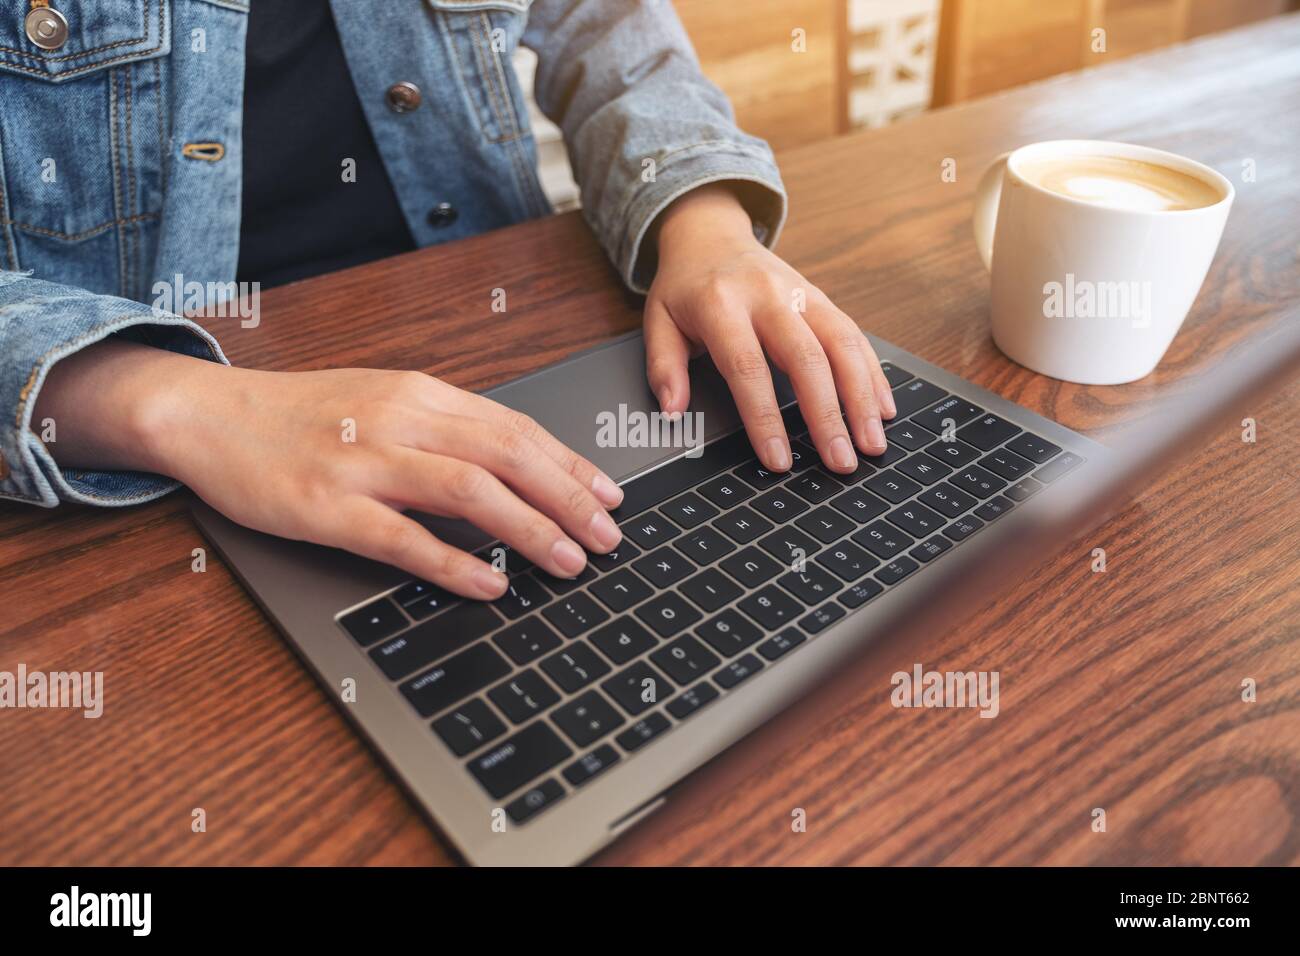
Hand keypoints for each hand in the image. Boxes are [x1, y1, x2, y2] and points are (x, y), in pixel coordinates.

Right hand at [34, 341, 623, 598]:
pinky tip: (491, 583)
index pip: (516, 427)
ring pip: (468, 491)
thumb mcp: (384, 400)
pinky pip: (404, 537)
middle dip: (568, 499)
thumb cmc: (303, 415)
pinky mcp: (328, 507)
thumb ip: (446, 427)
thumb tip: (518, 464)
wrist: (212, 415)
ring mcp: (364, 462)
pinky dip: (454, 563)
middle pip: (507, 456)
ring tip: (569, 561)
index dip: (570, 465)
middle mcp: (401, 420)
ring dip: (530, 528)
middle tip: (608, 538)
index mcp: (421, 393)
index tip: (609, 496)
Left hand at [645, 183, 896, 473]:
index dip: (765, 417)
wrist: (711, 234)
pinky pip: (854, 335)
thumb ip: (664, 367)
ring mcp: (801, 294)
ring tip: (872, 442)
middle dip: (827, 415)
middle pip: (806, 359)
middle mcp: (768, 296)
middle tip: (840, 461)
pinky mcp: (823, 298)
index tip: (779, 459)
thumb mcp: (658, 321)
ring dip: (862, 397)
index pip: (748, 368)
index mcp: (722, 304)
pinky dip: (872, 373)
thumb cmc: (685, 287)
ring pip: (841, 344)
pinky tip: (884, 408)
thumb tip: (672, 412)